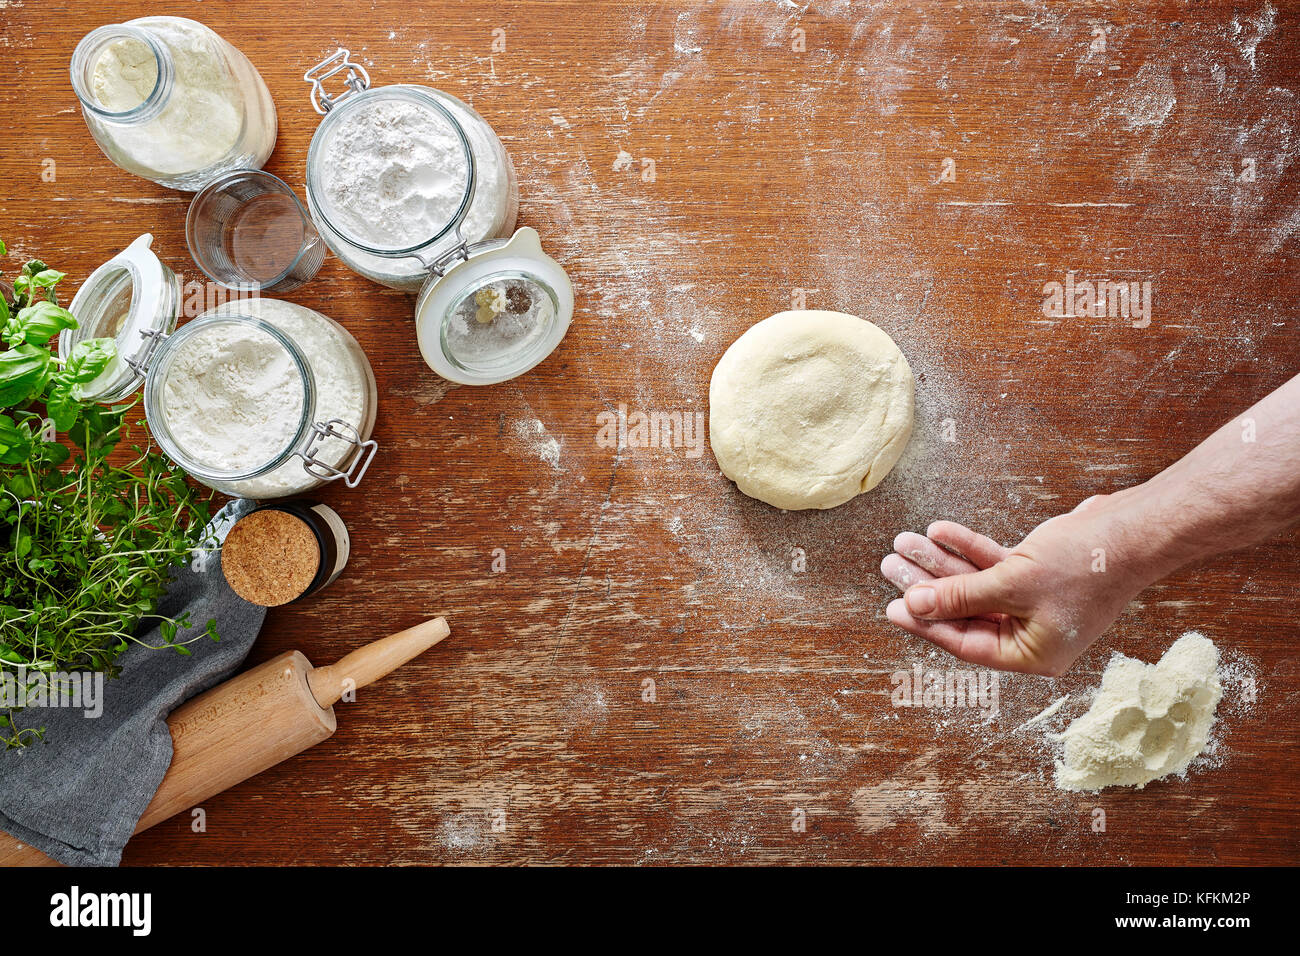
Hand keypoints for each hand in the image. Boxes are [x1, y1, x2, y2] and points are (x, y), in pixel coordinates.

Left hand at [879, 493, 1157, 675]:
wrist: (1134, 530)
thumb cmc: (1084, 565)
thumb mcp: (1012, 584)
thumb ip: (960, 596)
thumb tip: (914, 605)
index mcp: (1032, 654)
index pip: (965, 643)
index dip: (926, 623)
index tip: (892, 607)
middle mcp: (1032, 634)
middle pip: (965, 612)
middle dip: (926, 586)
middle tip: (890, 566)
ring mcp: (1035, 603)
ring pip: (975, 585)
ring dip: (941, 563)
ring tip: (904, 542)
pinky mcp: (1038, 574)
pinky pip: (992, 565)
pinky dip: (968, 549)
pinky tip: (939, 531)